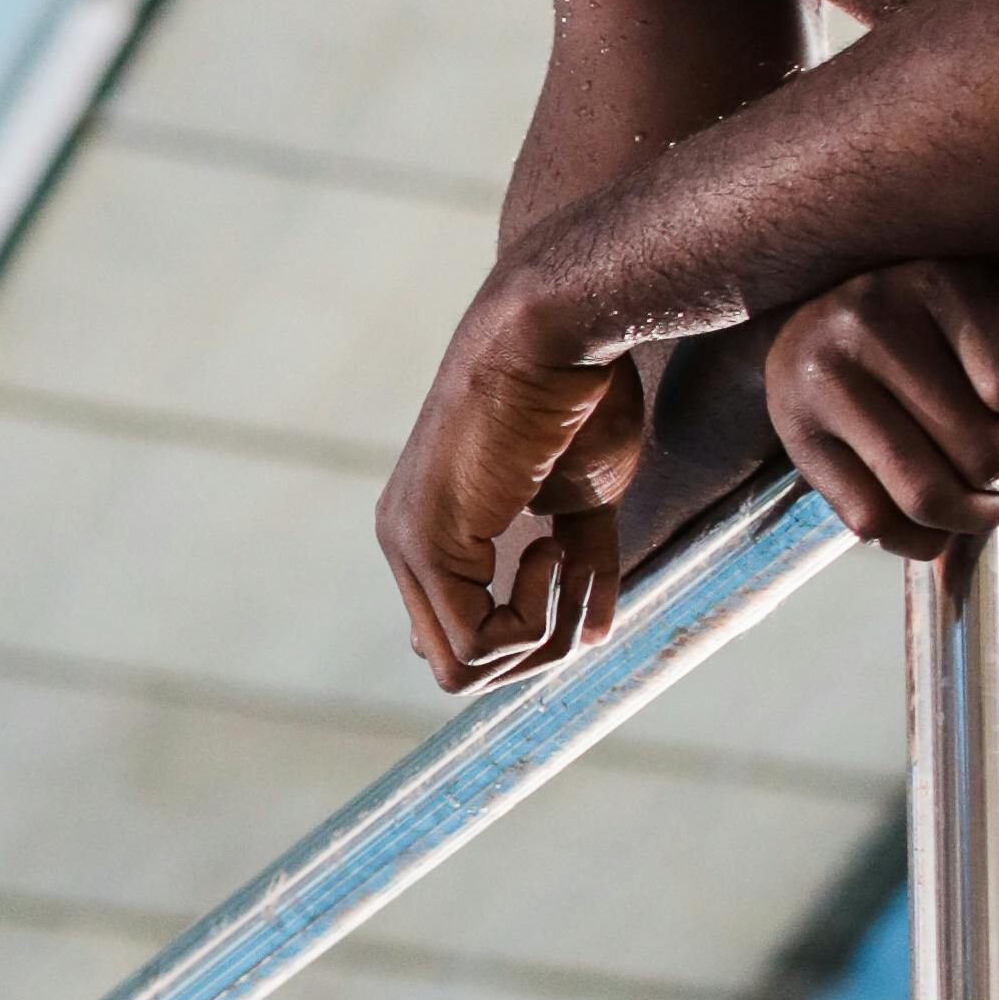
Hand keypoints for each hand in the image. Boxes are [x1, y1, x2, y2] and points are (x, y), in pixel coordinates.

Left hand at [378, 282, 648, 694]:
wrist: (557, 332)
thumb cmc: (580, 398)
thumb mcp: (582, 502)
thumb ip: (575, 565)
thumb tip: (588, 637)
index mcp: (439, 532)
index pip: (460, 638)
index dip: (527, 635)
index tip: (571, 572)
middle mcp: (410, 543)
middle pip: (460, 667)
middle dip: (533, 650)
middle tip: (570, 582)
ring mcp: (410, 543)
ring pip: (467, 668)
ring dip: (538, 635)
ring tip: (559, 553)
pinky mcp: (425, 538)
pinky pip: (478, 644)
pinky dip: (534, 620)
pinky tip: (550, 544)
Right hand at [760, 261, 998, 555]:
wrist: (809, 304)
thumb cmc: (940, 307)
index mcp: (940, 277)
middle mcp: (870, 318)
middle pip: (979, 453)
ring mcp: (821, 379)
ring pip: (926, 497)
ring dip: (975, 517)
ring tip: (986, 499)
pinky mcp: (794, 434)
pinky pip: (873, 523)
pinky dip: (919, 541)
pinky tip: (933, 516)